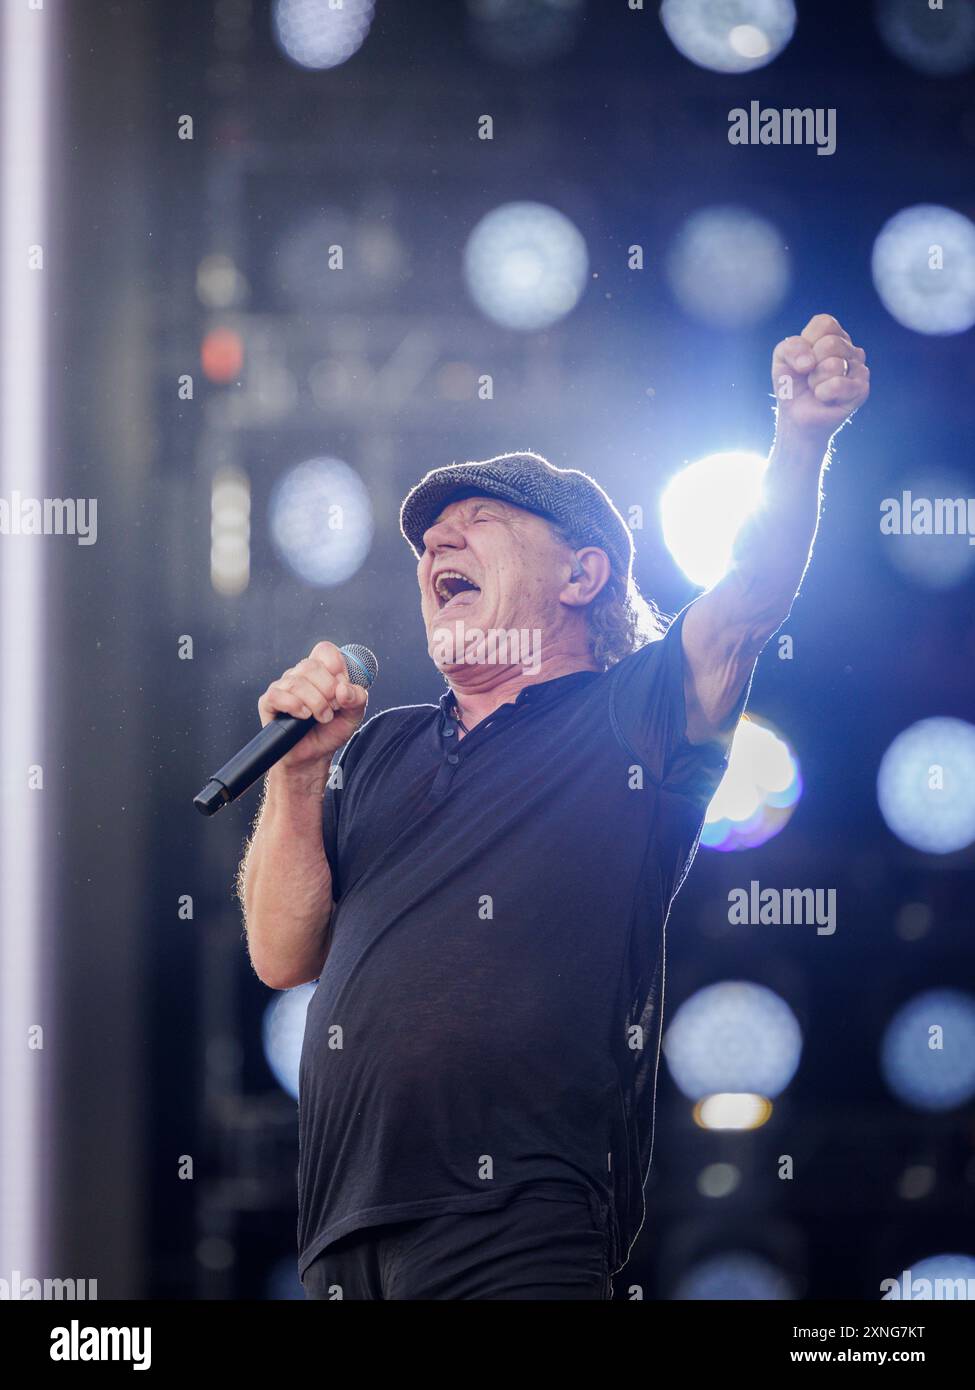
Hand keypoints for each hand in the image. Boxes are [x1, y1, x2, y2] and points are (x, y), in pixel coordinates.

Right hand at [258, 640, 367, 773]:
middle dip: (327, 690)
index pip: (325, 650)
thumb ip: (357, 698)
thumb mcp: (353, 715)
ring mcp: (283, 687)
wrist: (314, 756)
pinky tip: (304, 716)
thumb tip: (344, 688)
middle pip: (311, 666)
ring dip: (315, 703)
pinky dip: (294, 706)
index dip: (337, 666)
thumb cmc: (330, 732)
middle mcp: (300, 675)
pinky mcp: (269, 702)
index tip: (342, 687)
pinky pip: (277, 695)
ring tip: (322, 717)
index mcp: (321, 672)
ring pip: (296, 682)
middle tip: (333, 708)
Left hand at [771, 313, 869, 443]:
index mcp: (832, 335)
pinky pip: (838, 385)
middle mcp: (849, 348)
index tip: (801, 359)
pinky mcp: (861, 389)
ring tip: (816, 387)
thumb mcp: (781, 359)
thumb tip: (809, 362)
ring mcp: (858, 368)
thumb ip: (790, 347)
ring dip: (815, 381)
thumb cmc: (792, 383)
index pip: (825, 323)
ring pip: (833, 365)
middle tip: (809, 376)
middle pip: (830, 344)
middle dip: (810, 365)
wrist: (795, 416)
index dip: (806, 343)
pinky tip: (824, 398)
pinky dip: (823, 393)